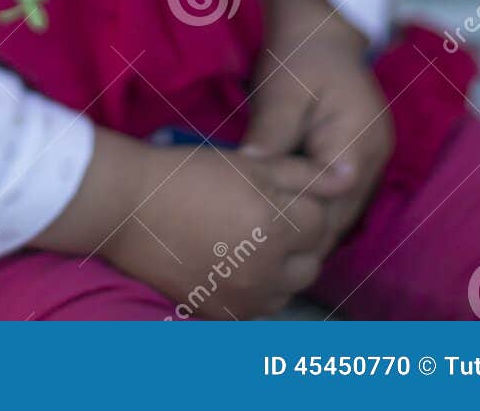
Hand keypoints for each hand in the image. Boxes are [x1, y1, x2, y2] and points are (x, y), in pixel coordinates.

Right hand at [34, 126, 345, 318]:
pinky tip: (236, 261)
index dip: (304, 203)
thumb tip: (352, 176)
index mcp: (273, 227)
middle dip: (301, 238)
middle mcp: (265, 272)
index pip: (321, 222)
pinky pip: (261, 307)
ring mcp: (243, 299)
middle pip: (312, 261)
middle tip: (270, 214)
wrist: (126, 208)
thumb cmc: (187, 174)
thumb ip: (303, 173)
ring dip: (283, 266)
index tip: (280, 191)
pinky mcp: (222, 316)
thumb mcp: (248, 163)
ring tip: (252, 238)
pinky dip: (259, 287)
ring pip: (290, 288)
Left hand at [243, 0, 393, 251]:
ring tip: (266, 241)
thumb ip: (271, 131)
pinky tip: (283, 219)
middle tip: (257, 246)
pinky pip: (338, 201)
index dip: (297, 215)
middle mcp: (374, 159)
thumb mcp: (282, 89)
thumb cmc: (300, 58)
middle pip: (339, 214)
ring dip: (309, 226)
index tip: (259, 225)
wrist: (320, 34)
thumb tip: (249, 170)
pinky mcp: (359, 165)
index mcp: (359, 139)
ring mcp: (371, 164)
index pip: (331, 197)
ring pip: (341, 214)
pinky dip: (314, 212)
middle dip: (302, 230)